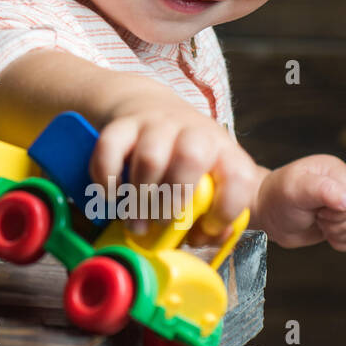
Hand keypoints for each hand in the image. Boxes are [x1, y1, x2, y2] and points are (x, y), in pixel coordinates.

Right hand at [90, 89, 261, 241]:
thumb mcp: (210, 181)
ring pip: (150, 157)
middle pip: (190, 159)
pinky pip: (109, 149)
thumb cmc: (184, 160)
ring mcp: (156, 125)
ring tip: (135, 222)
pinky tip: (112, 196)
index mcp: (224, 150)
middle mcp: (193, 132)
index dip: (225, 209)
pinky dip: (107, 180)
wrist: (152, 109)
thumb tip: (209, 237)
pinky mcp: (122, 125)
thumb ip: (214, 216)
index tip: (208, 228)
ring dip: (140, 199)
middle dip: (173, 201)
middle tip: (160, 224)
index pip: (238, 176)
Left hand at [254, 154, 345, 250]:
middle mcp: (344, 184)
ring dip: (343, 233)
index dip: (339, 213)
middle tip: (316, 218)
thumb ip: (322, 190)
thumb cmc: (275, 199)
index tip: (316, 210)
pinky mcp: (344, 219)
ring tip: (320, 224)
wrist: (266, 215)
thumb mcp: (294, 191)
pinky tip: (327, 234)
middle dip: (339, 225)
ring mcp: (345, 202)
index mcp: (335, 170)